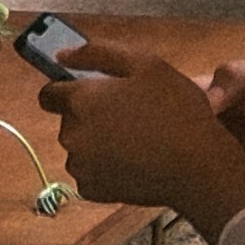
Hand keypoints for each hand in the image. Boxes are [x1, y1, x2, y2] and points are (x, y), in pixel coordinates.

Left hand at [48, 48, 244, 227]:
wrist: (196, 166)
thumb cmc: (174, 108)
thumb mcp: (146, 64)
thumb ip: (98, 53)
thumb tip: (60, 55)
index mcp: (81, 100)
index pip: (48, 93)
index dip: (68, 89)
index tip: (95, 92)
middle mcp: (71, 134)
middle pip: (69, 120)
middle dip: (90, 115)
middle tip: (129, 114)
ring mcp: (80, 166)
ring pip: (80, 146)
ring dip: (97, 141)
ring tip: (135, 139)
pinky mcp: (91, 190)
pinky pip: (90, 172)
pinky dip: (105, 167)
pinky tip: (133, 161)